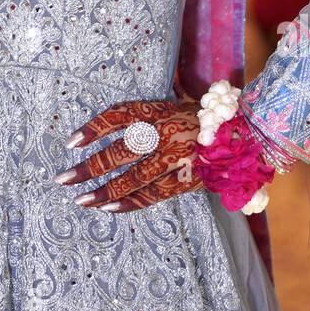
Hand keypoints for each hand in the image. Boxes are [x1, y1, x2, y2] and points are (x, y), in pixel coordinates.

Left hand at [54, 91, 203, 212]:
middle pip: (119, 152)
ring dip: (104, 191)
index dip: (93, 129)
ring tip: (81, 200)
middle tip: (63, 178)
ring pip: (133, 178)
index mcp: (160, 110)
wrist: (246, 133)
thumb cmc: (205, 117)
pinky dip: (130, 203)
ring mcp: (175, 158)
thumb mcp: (178, 101)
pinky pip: (153, 194)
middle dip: (88, 167)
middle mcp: (164, 133)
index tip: (71, 141)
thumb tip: (124, 103)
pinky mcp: (186, 180)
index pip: (118, 116)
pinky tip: (109, 209)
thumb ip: (151, 106)